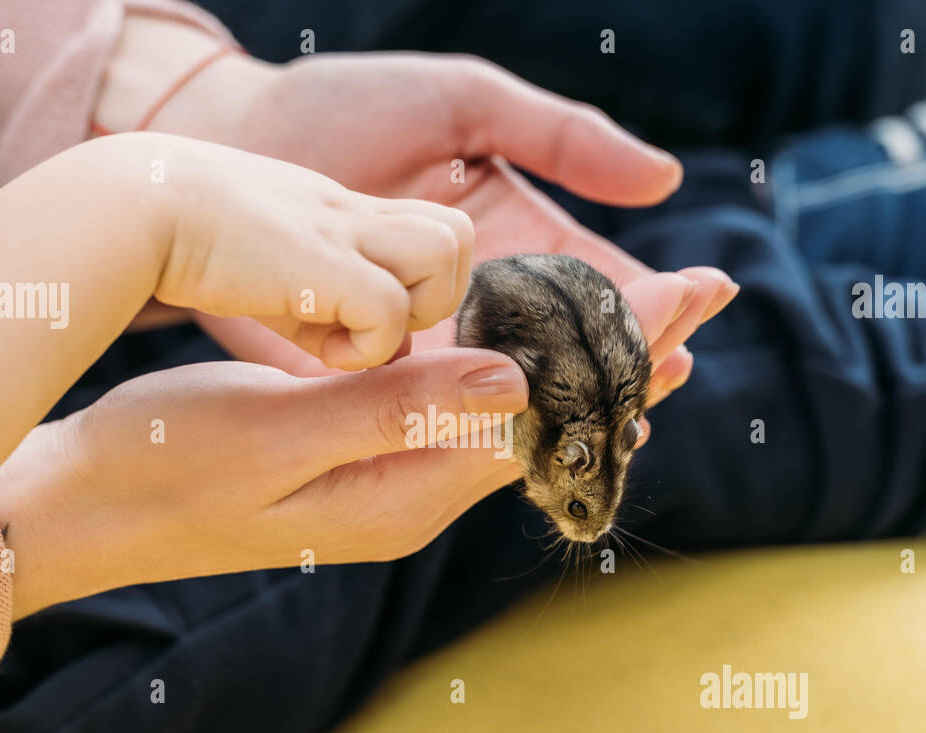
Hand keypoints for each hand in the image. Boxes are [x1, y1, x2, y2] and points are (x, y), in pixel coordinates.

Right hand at [0, 266, 720, 616]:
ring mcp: (387, 482)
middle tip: (703, 292)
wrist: (86, 506)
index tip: (696, 296)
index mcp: (405, 495)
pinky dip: (516, 374)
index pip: (546, 419)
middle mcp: (413, 496)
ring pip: (513, 418)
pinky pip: (464, 415)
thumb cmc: (163, 466)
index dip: (623, 352)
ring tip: (652, 326)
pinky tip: (538, 357)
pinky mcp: (358, 460)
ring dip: (579, 365)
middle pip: (548, 420)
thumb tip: (517, 384)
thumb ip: (399, 411)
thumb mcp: (279, 434)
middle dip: (625, 355)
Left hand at [97, 27, 738, 369]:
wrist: (222, 142)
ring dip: (563, 399)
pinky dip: (477, 424)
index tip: (702, 299)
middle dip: (620, 353)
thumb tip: (664, 178)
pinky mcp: (363, 369)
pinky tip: (524, 438)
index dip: (646, 288)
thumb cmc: (338, 107)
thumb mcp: (462, 101)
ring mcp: (419, 337)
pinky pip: (430, 407)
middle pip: (561, 337)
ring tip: (629, 414)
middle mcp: (472, 295)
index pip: (591, 273)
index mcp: (506, 231)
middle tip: (681, 370)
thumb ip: (560, 138)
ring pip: (506, 382)